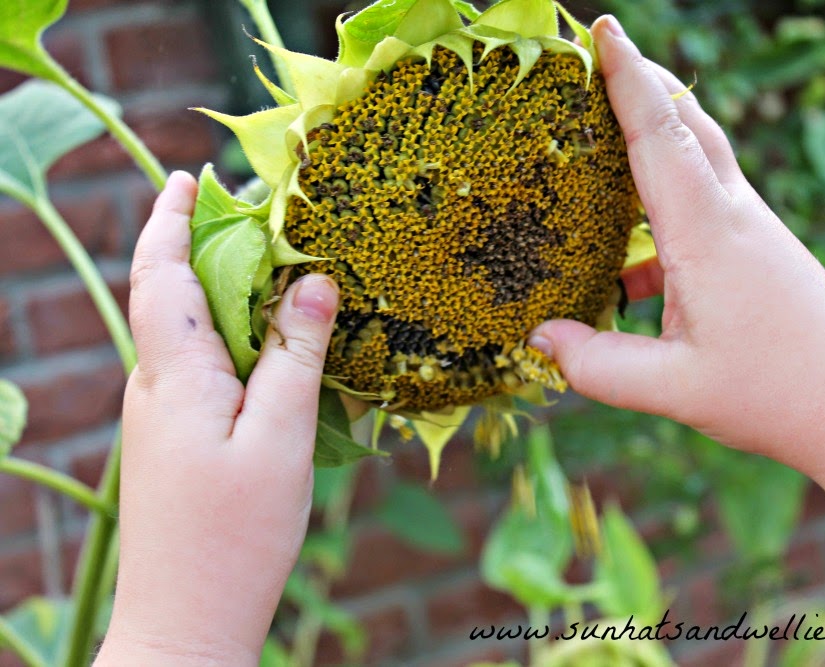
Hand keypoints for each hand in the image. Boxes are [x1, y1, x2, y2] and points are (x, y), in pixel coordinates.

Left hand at [96, 172, 339, 664]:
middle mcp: (155, 385)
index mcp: (175, 374)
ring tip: (279, 274)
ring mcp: (160, 416)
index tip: (191, 177)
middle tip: (261, 215)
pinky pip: (200, 370)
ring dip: (223, 294)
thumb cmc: (236, 534)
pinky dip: (232, 341)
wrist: (186, 621)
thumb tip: (312, 281)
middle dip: (206, 245)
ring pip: (188, 334)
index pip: (161, 273)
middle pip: (172, 294)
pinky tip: (274, 352)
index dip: (171, 219)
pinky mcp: (173, 441)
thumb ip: (295, 355)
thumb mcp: (281, 437)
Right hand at [530, 16, 824, 477]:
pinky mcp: (759, 252)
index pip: (660, 135)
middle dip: (644, 84)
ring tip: (602, 145)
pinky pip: (703, 209)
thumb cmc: (774, 396)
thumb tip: (538, 339)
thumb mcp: (673, 388)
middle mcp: (734, 217)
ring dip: (655, 141)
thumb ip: (598, 366)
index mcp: (708, 234)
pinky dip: (662, 213)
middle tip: (598, 59)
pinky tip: (628, 270)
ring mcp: (752, 231)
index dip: (627, 79)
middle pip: (688, 124)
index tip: (602, 30)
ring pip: (699, 160)